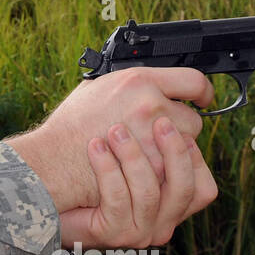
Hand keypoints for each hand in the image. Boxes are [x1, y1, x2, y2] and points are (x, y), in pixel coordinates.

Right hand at [7, 67, 214, 211]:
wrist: (53, 161)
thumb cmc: (69, 127)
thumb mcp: (96, 88)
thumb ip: (130, 83)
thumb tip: (151, 82)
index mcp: (138, 81)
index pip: (192, 81)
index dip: (202, 91)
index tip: (202, 98)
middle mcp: (150, 105)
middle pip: (192, 119)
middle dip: (178, 129)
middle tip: (155, 135)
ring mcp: (153, 139)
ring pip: (185, 150)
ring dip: (171, 154)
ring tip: (146, 154)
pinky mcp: (153, 168)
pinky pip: (173, 172)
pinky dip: (162, 174)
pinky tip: (142, 171)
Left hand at [57, 117, 217, 249]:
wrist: (48, 200)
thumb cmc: (84, 173)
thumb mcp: (124, 155)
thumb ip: (149, 139)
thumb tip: (166, 98)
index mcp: (169, 205)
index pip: (204, 188)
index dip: (193, 154)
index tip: (174, 122)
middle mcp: (161, 223)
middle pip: (188, 189)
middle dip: (174, 150)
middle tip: (158, 120)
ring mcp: (138, 231)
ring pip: (150, 192)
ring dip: (134, 155)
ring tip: (116, 130)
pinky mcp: (113, 233)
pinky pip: (118, 198)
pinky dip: (107, 168)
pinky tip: (95, 147)